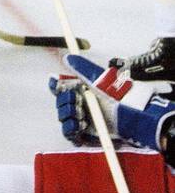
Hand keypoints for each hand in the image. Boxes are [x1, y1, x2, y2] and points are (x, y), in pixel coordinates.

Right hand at [59, 53, 174, 152]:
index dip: (56, 86)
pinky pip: (71, 135)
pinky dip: (71, 131)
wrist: (136, 118)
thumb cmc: (120, 98)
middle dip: (65, 102)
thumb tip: (68, 57)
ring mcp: (83, 120)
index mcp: (81, 90)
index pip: (60, 87)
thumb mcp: (101, 81)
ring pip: (63, 119)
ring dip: (67, 117)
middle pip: (60, 103)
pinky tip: (78, 126)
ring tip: (79, 117)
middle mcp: (80, 105)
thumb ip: (83, 68)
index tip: (59, 85)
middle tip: (77, 103)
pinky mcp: (87, 135)